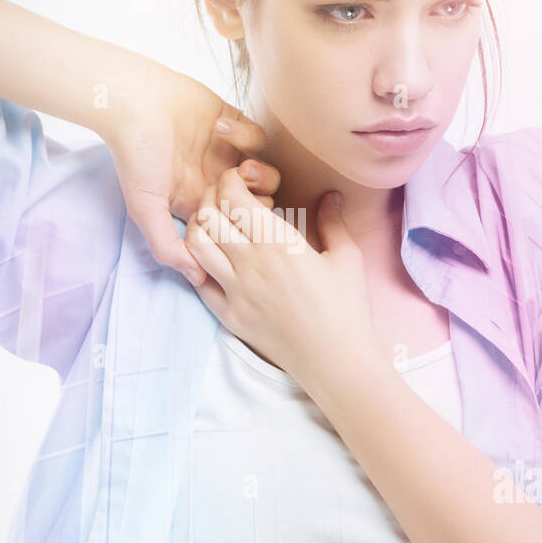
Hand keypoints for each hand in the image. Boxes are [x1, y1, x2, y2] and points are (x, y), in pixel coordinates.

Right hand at [102, 55, 280, 283]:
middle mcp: (217, 182)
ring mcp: (228, 154)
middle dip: (258, 204)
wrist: (134, 102)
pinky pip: (260, 137)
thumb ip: (167, 245)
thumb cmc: (135, 155)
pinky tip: (220, 129)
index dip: (242, 230)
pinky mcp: (235, 124)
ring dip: (262, 173)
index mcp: (200, 206)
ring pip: (268, 175)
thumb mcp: (144, 208)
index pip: (236, 230)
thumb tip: (196, 279)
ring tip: (242, 166)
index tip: (234, 221)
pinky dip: (247, 136)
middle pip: (260, 206)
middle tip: (245, 196)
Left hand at [183, 166, 378, 390]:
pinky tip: (215, 261)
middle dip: (212, 198)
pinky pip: (198, 282)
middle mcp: (249, 263)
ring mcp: (234, 291)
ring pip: (194, 246)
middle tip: (225, 200)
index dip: (230, 181)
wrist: (336, 361)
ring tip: (217, 227)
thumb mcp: (347, 258)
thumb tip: (330, 194)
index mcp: (278, 243)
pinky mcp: (228, 316)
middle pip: (207, 215)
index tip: (242, 181)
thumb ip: (333, 221)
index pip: (233, 197)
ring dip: (200, 229)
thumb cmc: (347, 309)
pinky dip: (199, 265)